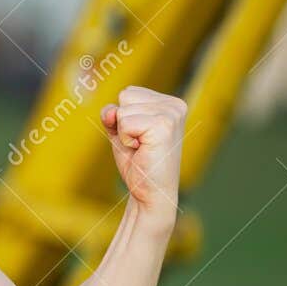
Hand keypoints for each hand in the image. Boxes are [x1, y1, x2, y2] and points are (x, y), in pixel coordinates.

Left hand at [100, 86, 185, 222]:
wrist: (150, 192)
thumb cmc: (137, 162)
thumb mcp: (120, 131)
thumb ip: (113, 114)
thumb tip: (111, 112)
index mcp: (170, 102)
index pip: (128, 93)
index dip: (123, 117)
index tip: (139, 137)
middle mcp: (175, 105)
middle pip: (125, 96)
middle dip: (123, 123)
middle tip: (139, 144)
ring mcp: (171, 114)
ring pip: (123, 110)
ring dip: (124, 133)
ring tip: (141, 147)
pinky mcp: (164, 125)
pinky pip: (124, 122)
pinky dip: (125, 139)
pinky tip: (141, 150)